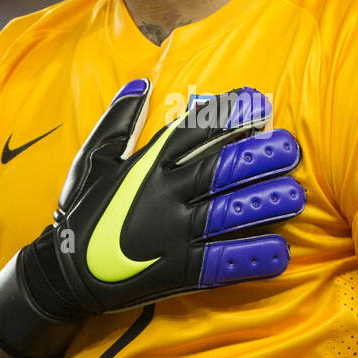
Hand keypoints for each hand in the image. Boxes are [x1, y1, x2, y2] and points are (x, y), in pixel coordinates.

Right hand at [0, 78, 304, 357]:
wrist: (62, 274)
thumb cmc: (83, 212)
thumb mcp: (94, 160)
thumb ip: (119, 121)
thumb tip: (139, 83)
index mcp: (146, 165)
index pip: (193, 130)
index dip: (228, 114)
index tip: (259, 102)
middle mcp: (163, 195)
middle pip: (220, 169)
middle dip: (259, 156)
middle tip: (289, 147)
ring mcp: (173, 234)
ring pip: (229, 213)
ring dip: (266, 203)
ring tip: (294, 195)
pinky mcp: (179, 271)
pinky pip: (222, 263)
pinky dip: (251, 257)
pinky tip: (279, 250)